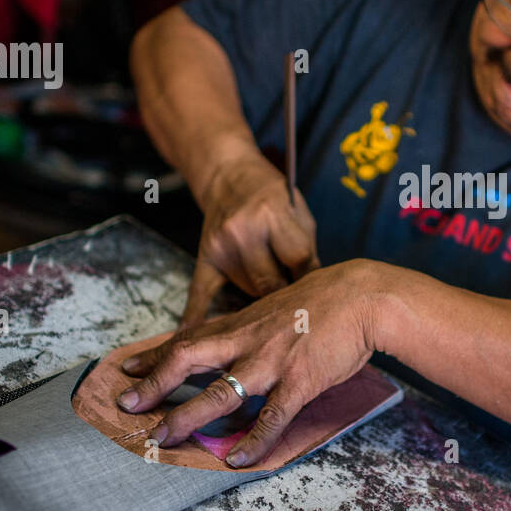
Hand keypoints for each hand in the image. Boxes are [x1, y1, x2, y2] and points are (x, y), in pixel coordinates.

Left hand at [116, 260, 384, 466]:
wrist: (365, 296)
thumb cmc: (328, 300)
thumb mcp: (279, 305)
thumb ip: (256, 325)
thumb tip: (240, 340)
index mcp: (244, 323)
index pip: (188, 337)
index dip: (155, 355)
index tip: (128, 368)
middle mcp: (249, 340)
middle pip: (187, 359)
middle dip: (153, 384)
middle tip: (126, 407)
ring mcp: (272, 362)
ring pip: (219, 393)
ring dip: (186, 417)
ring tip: (162, 439)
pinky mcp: (299, 381)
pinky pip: (271, 417)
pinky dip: (252, 440)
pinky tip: (236, 459)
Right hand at [183, 153, 320, 326]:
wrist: (229, 175)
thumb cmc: (273, 196)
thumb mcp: (298, 212)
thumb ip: (306, 251)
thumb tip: (314, 294)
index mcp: (271, 214)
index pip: (298, 260)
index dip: (311, 277)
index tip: (319, 290)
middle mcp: (242, 231)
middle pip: (271, 284)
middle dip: (287, 296)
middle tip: (297, 303)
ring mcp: (220, 246)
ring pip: (249, 291)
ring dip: (263, 295)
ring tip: (275, 294)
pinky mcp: (205, 257)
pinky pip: (200, 293)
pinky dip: (196, 316)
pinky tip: (191, 335)